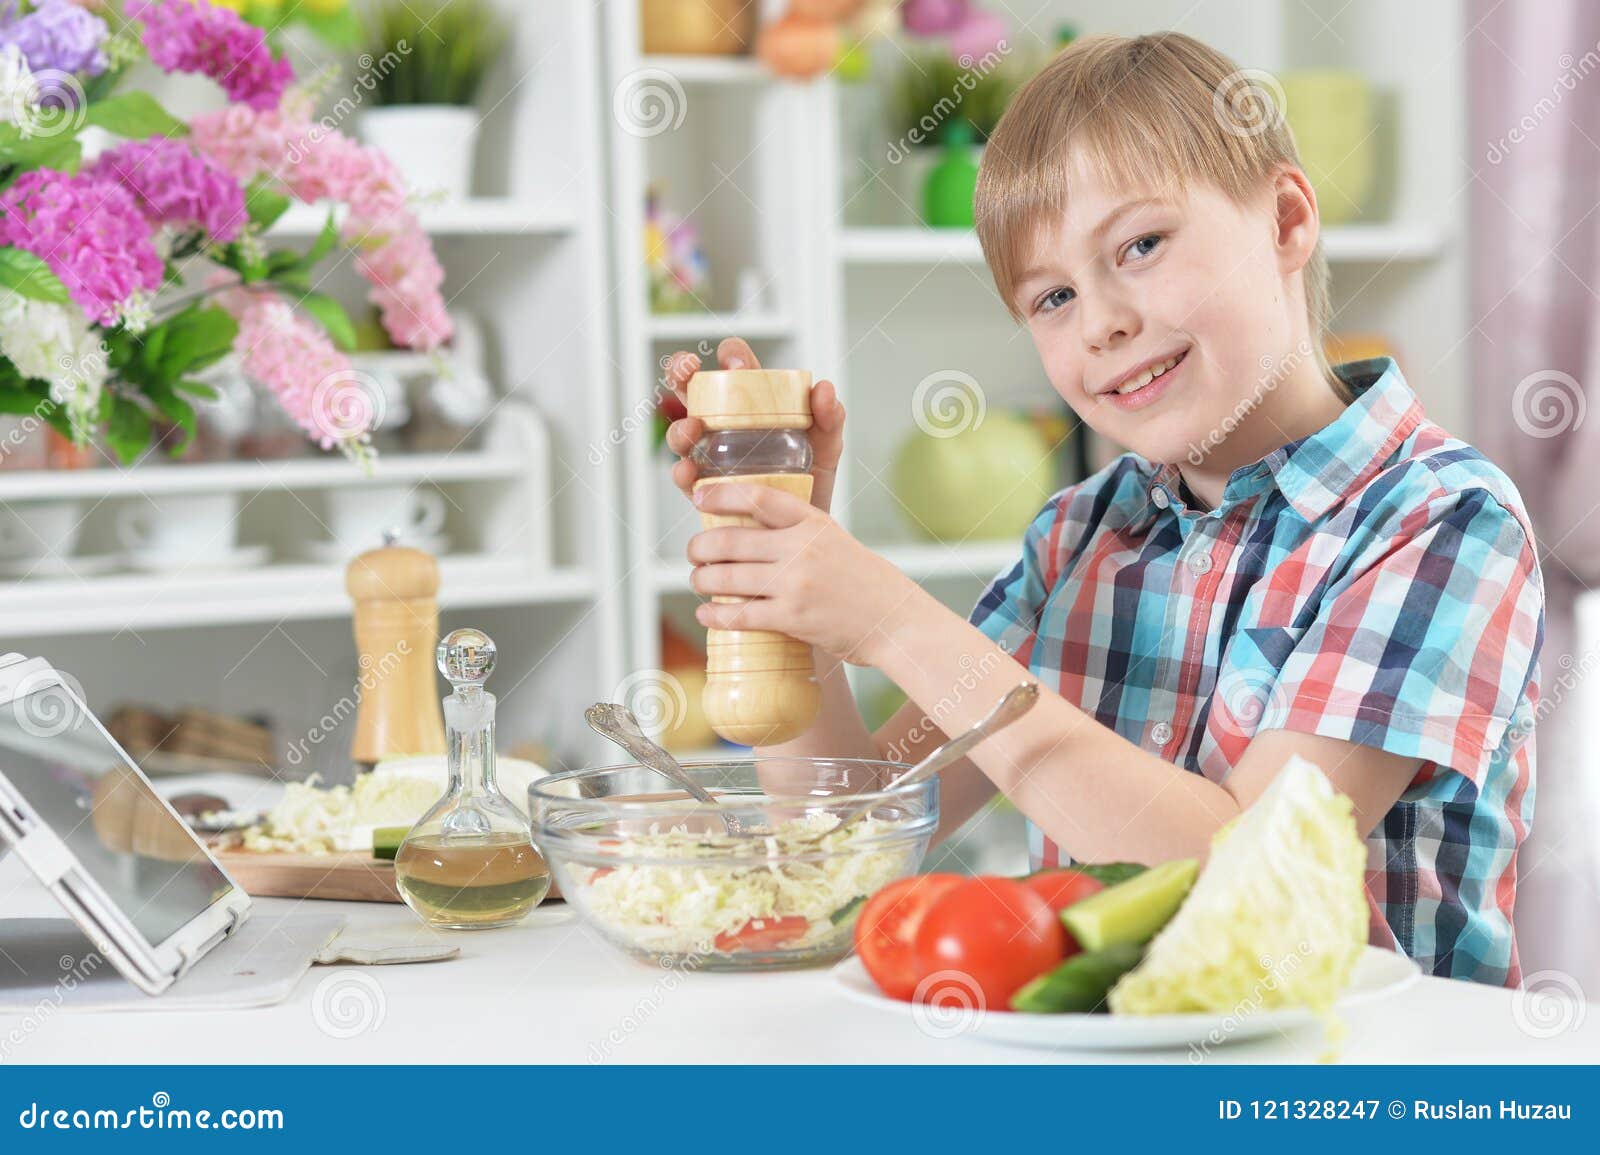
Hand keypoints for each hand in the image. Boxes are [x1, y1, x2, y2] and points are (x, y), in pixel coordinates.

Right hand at [663, 337, 844, 512]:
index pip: (737, 368)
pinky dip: (681, 472)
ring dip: (680, 427)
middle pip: (694, 389)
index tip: (736, 363)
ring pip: (682, 433)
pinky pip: (685, 478)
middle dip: (682, 372)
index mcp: (754, 404)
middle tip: (687, 370)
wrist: (804, 533)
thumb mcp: (827, 448)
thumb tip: (823, 388)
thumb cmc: (812, 483)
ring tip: (691, 429)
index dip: (732, 355)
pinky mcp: (705, 490)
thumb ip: (830, 419)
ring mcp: (710, 456)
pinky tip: (688, 471)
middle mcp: (725, 425)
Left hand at [689, 483, 927, 666]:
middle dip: (700, 548)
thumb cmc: (864, 581)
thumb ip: (797, 533)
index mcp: (812, 523)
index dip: (721, 494)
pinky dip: (715, 614)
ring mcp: (796, 584)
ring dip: (702, 580)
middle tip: (693, 553)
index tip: (698, 496)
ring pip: (728, 578)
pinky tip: (706, 613)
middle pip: (730, 541)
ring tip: (698, 581)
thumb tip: (749, 534)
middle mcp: (802, 548)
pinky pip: (741, 615)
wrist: (895, 620)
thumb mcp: (834, 541)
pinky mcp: (793, 618)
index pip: (759, 498)